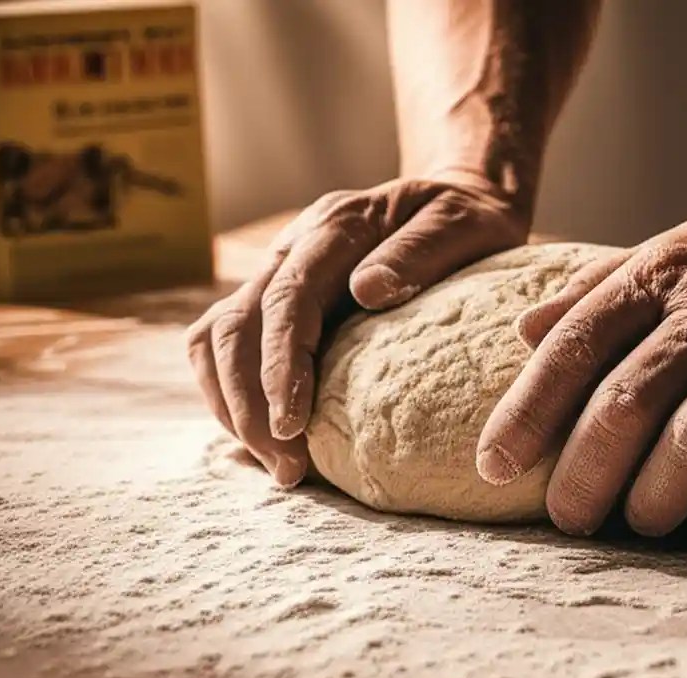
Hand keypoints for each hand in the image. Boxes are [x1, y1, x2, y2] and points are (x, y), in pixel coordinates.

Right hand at [187, 172, 529, 485]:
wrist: (461, 196)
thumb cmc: (470, 220)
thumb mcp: (465, 224)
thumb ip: (421, 251)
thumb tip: (367, 289)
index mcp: (336, 227)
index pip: (287, 298)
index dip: (281, 364)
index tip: (292, 425)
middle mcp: (295, 246)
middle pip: (235, 325)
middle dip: (248, 404)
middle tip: (288, 471)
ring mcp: (279, 271)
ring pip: (217, 338)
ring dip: (233, 407)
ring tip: (278, 467)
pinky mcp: (277, 298)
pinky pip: (229, 346)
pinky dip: (234, 396)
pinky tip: (266, 441)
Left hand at [476, 216, 686, 535]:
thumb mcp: (675, 259)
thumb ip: (598, 292)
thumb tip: (523, 331)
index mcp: (667, 271)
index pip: (578, 342)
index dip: (528, 410)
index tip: (495, 464)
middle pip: (628, 401)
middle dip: (584, 474)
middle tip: (568, 516)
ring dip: (655, 498)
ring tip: (641, 521)